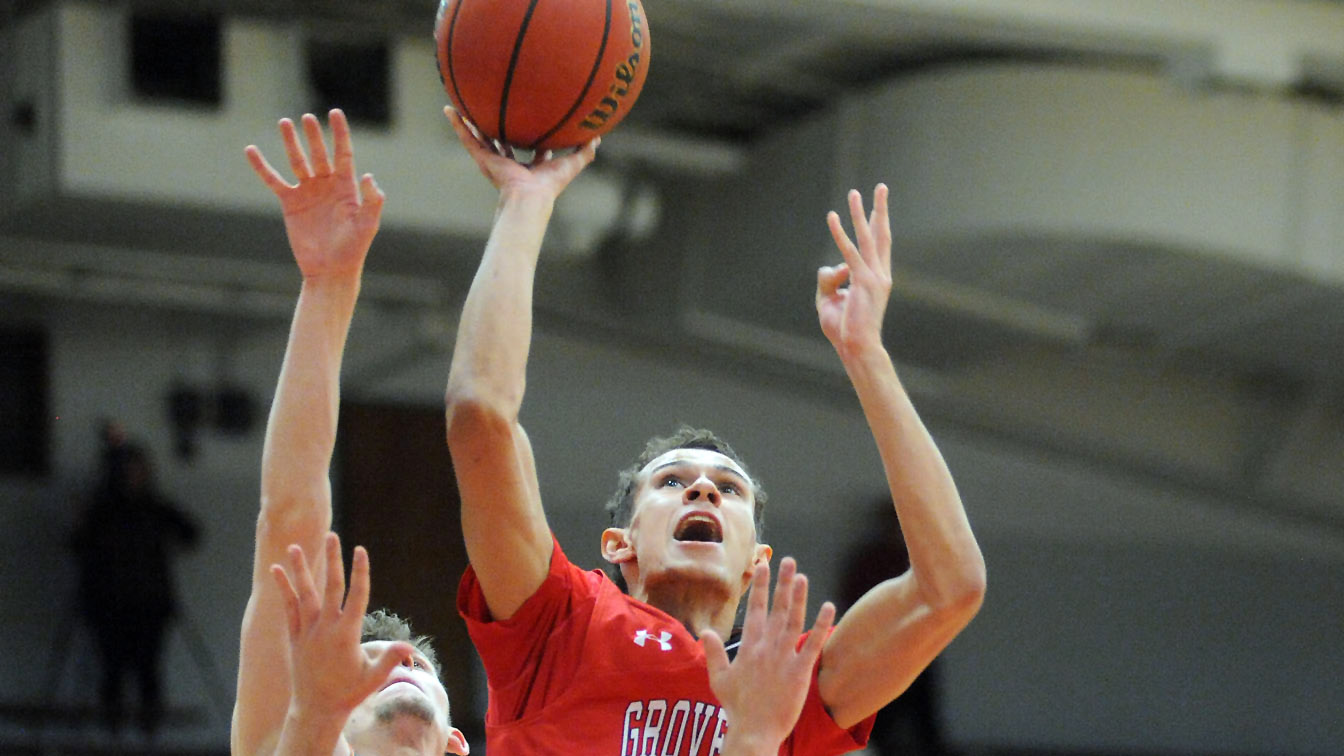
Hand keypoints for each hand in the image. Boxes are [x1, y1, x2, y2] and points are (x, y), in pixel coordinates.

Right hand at [245, 109, 384, 279]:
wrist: (330, 270)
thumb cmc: (353, 249)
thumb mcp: (367, 225)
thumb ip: (371, 200)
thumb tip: (368, 176)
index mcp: (347, 186)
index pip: (343, 153)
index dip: (340, 133)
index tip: (335, 113)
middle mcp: (327, 185)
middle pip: (319, 153)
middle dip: (314, 135)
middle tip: (307, 117)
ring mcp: (308, 192)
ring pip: (297, 161)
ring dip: (291, 142)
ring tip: (284, 122)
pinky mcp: (290, 203)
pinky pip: (273, 180)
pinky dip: (262, 166)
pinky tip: (251, 150)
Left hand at [269, 533, 412, 721]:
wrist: (316, 709)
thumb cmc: (349, 692)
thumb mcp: (374, 677)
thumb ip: (390, 658)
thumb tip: (409, 646)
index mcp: (347, 633)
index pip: (356, 596)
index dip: (360, 571)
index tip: (361, 550)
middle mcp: (325, 628)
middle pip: (330, 587)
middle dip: (332, 560)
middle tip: (331, 535)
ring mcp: (308, 631)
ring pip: (304, 593)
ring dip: (300, 569)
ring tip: (294, 546)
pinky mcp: (295, 636)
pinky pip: (288, 607)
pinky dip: (283, 588)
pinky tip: (277, 570)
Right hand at [445, 107, 597, 201]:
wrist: (530, 197)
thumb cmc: (550, 186)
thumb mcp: (571, 164)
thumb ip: (585, 152)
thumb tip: (598, 136)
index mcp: (528, 167)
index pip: (529, 148)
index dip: (531, 137)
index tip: (531, 121)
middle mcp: (509, 163)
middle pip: (501, 141)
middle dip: (498, 128)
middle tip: (494, 110)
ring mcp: (493, 161)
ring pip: (479, 137)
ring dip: (470, 123)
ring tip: (462, 105)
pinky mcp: (482, 159)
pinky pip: (466, 138)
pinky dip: (457, 124)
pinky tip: (449, 110)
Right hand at [703, 558, 834, 754]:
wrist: (753, 731)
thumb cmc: (737, 708)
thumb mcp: (719, 679)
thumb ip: (713, 653)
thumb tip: (706, 632)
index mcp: (748, 647)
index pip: (755, 610)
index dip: (759, 587)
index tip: (763, 566)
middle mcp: (766, 648)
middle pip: (776, 609)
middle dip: (782, 584)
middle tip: (789, 561)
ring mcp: (783, 659)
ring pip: (792, 621)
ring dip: (798, 598)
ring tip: (803, 577)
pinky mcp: (799, 672)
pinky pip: (812, 645)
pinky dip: (821, 626)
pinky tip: (829, 608)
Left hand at [817, 184, 891, 357]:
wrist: (857, 348)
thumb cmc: (844, 329)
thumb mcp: (830, 299)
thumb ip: (829, 278)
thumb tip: (831, 264)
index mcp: (877, 278)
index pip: (878, 246)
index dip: (877, 224)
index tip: (877, 207)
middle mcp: (881, 274)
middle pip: (880, 234)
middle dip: (880, 208)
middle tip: (881, 186)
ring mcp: (874, 276)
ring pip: (866, 237)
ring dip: (859, 213)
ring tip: (853, 192)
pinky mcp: (863, 281)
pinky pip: (848, 251)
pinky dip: (839, 233)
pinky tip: (832, 217)